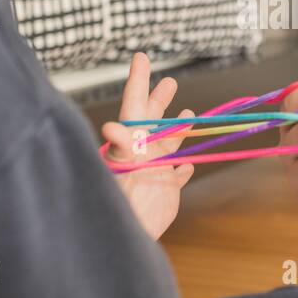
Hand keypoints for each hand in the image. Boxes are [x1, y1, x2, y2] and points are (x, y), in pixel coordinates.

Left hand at [101, 52, 194, 240]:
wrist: (128, 241)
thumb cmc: (122, 207)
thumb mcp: (120, 173)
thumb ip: (119, 149)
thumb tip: (111, 127)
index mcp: (130, 143)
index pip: (134, 105)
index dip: (138, 80)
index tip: (140, 57)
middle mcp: (142, 153)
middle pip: (151, 120)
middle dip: (158, 99)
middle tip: (168, 80)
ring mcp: (154, 172)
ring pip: (168, 145)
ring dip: (177, 130)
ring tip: (187, 114)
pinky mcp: (165, 192)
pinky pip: (176, 176)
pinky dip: (183, 169)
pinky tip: (186, 167)